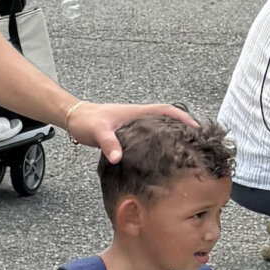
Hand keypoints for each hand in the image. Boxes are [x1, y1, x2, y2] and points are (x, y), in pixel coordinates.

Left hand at [63, 100, 195, 161]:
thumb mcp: (97, 131)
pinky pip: (148, 138)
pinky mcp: (128, 136)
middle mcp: (138, 118)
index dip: (182, 117)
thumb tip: (118, 157)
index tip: (196, 127)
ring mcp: (134, 127)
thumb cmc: (86, 120)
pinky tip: (160, 158)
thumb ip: (108, 143)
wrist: (74, 118)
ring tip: (184, 150)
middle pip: (167, 120)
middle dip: (183, 128)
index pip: (165, 111)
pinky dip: (158, 145)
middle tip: (196, 141)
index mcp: (136, 113)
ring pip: (158, 130)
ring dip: (171, 136)